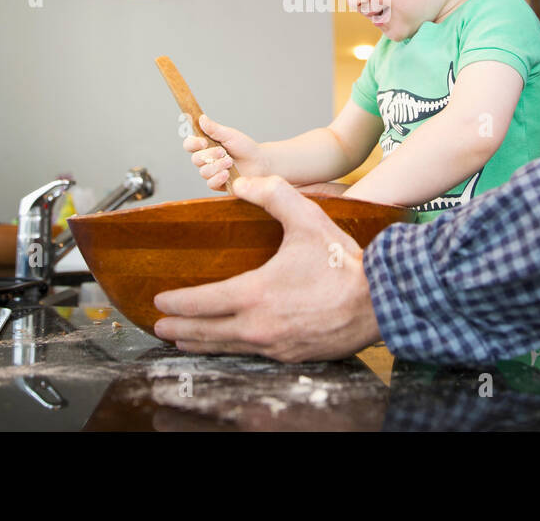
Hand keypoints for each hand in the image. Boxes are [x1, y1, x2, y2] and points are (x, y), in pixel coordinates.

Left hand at [152, 175, 382, 361]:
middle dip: (178, 329)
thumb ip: (273, 194)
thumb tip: (243, 184)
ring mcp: (274, 345)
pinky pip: (249, 354)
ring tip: (181, 341)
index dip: (177, 302)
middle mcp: (259, 325)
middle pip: (205, 332)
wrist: (380, 301)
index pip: (202, 302)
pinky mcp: (290, 355)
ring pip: (225, 347)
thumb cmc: (343, 263)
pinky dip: (228, 350)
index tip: (160, 299)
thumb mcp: (307, 218)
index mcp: (256, 293)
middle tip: (159, 326)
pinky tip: (227, 345)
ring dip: (199, 343)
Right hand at [182, 114, 269, 192]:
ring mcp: (211, 172)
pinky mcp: (218, 184)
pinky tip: (227, 173)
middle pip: (195, 159)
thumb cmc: (244, 147)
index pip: (190, 145)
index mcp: (206, 145)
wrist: (259, 161)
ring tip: (230, 161)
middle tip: (223, 152)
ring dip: (217, 166)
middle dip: (209, 155)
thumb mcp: (229, 135)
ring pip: (203, 172)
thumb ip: (214, 129)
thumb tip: (201, 118)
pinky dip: (218, 178)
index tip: (203, 142)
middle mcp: (206, 159)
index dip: (193, 143)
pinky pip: (210, 184)